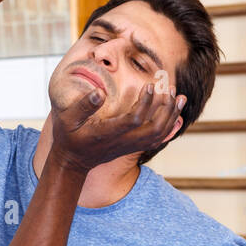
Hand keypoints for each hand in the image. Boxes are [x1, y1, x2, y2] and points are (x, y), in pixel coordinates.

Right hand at [51, 80, 184, 170]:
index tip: (150, 85)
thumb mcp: (67, 118)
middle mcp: (122, 141)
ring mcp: (129, 146)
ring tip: (178, 97)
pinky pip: (157, 140)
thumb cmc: (68, 136)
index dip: (145, 103)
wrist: (73, 160)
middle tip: (170, 88)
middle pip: (154, 129)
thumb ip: (84, 105)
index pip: (133, 120)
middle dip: (166, 109)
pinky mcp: (133, 147)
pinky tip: (175, 114)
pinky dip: (170, 127)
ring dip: (171, 116)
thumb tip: (100, 91)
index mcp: (107, 133)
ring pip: (158, 135)